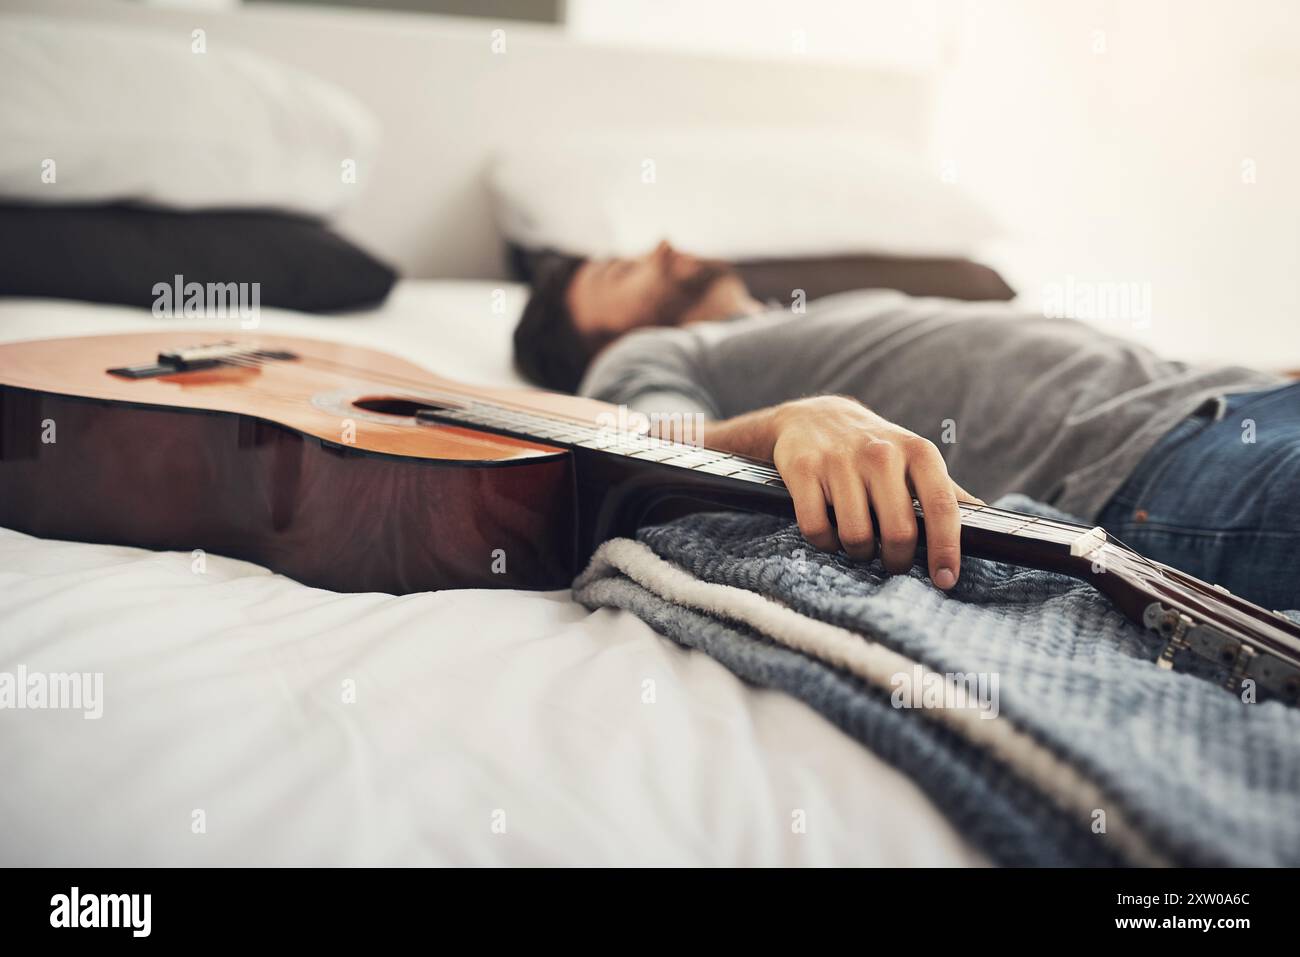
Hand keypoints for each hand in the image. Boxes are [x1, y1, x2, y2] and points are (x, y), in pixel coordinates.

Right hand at [769, 396, 981, 588]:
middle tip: (893, 562)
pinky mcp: (804, 470)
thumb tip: (987, 525)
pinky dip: (825, 542)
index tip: (946, 579)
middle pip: (898, 532)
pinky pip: (817, 528)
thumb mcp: (914, 459)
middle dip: (897, 560)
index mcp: (918, 452)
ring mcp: (840, 461)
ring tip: (859, 543)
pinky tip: (830, 533)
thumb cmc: (875, 448)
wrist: (815, 417)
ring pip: (856, 536)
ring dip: (858, 552)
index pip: (942, 508)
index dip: (946, 550)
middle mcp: (881, 453)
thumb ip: (947, 493)